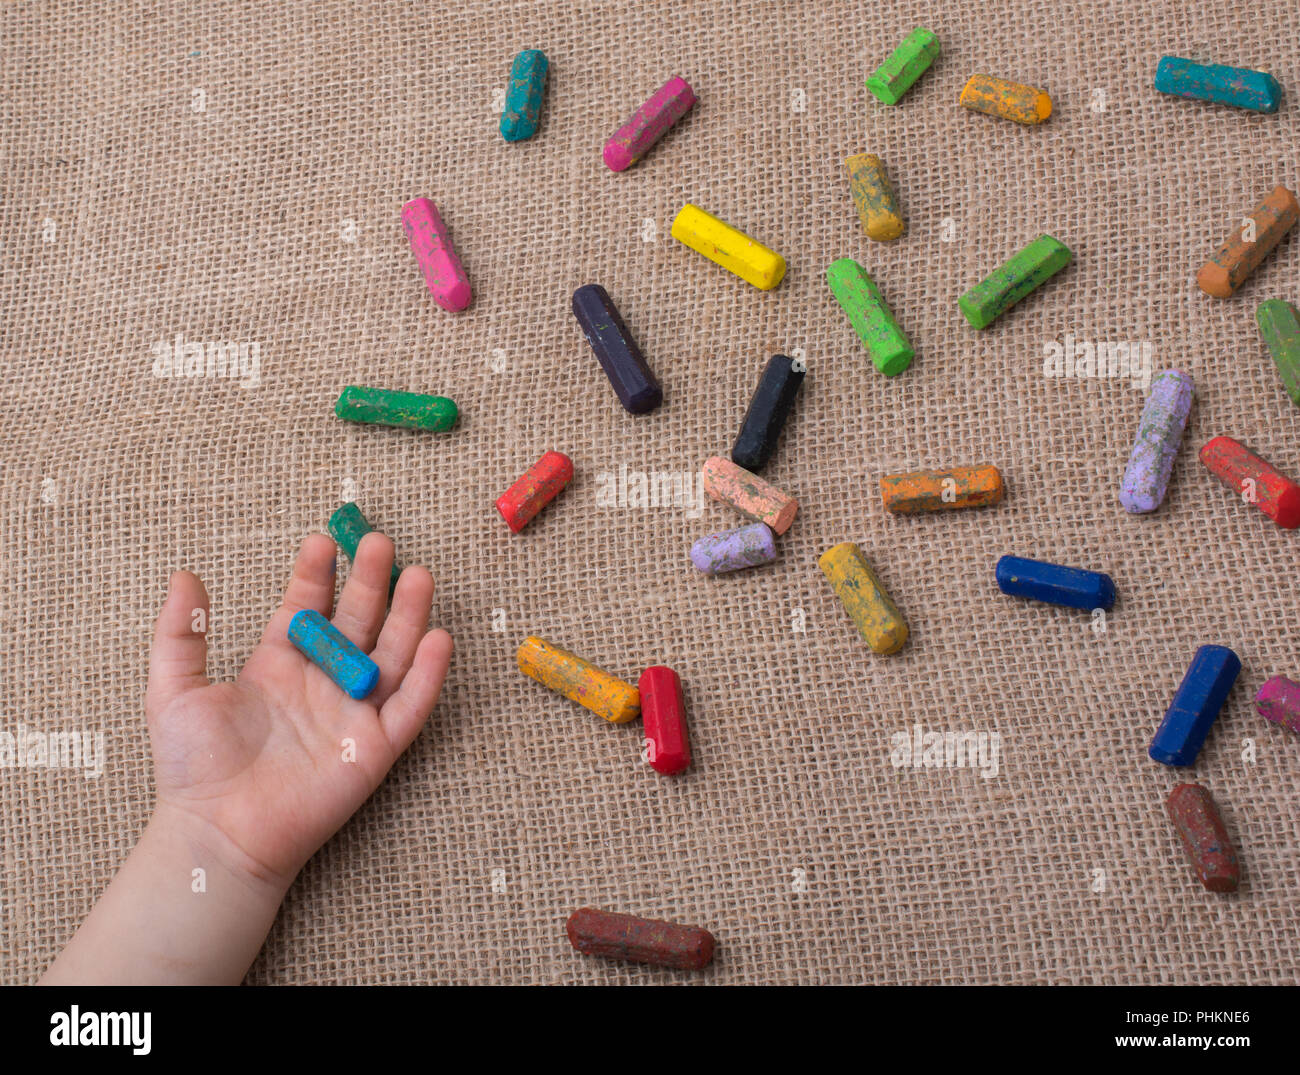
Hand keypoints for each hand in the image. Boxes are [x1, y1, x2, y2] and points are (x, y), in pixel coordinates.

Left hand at [146, 532, 453, 889]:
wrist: (218, 831)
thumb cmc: (193, 767)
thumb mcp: (173, 690)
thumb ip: (180, 634)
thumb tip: (183, 576)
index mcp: (280, 664)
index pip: (308, 607)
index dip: (317, 574)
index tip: (323, 540)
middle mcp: (322, 682)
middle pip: (358, 621)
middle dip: (370, 582)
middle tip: (378, 543)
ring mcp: (352, 713)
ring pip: (393, 654)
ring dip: (408, 616)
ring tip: (418, 576)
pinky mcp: (376, 747)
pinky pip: (410, 706)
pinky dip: (428, 675)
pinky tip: (437, 639)